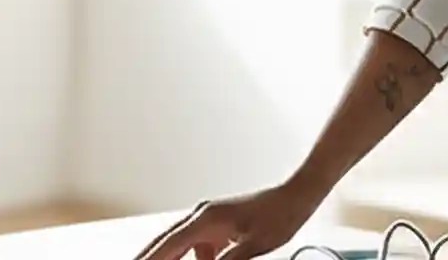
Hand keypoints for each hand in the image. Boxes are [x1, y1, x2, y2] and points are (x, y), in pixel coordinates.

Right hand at [132, 180, 323, 259]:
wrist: (298, 194)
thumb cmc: (281, 215)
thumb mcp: (253, 247)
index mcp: (206, 219)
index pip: (168, 247)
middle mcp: (202, 215)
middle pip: (166, 243)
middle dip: (148, 258)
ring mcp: (209, 218)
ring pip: (180, 244)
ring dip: (171, 258)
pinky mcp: (218, 223)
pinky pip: (196, 245)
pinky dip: (193, 257)